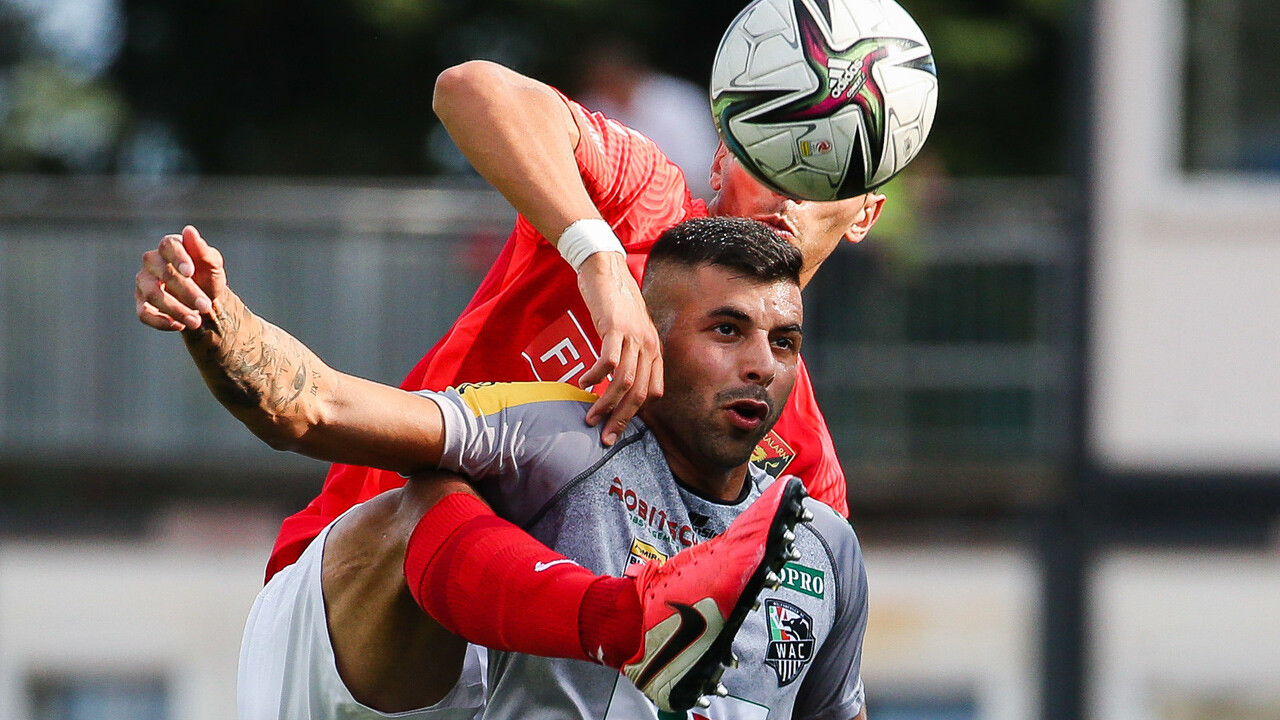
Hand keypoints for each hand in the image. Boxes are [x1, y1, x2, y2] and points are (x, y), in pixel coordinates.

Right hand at [135, 225, 226, 331]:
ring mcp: (143, 282)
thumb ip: (203, 250)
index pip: (168, 246)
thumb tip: (189, 231)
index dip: (178, 258)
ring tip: (196, 321)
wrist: (204, 299)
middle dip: (188, 292)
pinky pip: (143, 314)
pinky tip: (180, 326)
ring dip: (176, 310)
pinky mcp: (141, 303)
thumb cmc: (206, 276)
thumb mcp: (212, 265)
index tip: (190, 272)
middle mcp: (151, 262)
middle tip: (206, 306)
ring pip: (154, 295)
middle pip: (165, 274)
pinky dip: (161, 322)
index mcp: (169, 246)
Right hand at [575, 252, 662, 445]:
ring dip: (606, 404)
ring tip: (590, 416)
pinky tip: (582, 383)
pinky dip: (595, 377)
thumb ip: (630, 355)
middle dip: (622, 420)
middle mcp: (648, 345)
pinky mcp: (614, 327)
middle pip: (640, 393)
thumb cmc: (614, 302)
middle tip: (606, 438)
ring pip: (624, 382)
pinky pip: (608, 361)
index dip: (637, 414)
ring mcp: (633, 336)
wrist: (606, 268)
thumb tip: (618, 384)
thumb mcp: (629, 332)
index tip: (618, 426)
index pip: (653, 392)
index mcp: (654, 350)